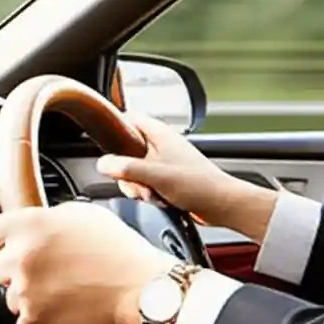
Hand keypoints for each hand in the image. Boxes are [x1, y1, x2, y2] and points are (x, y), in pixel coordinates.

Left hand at [0, 202, 177, 323]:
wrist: (144, 288)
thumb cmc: (124, 251)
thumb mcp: (88, 215)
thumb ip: (52, 217)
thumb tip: (38, 225)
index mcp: (31, 225)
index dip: (1, 239)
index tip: (11, 245)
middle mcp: (22, 256)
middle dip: (22, 270)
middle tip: (54, 270)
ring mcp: (25, 290)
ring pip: (13, 296)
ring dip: (33, 296)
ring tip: (67, 291)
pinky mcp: (35, 319)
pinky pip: (25, 322)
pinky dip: (42, 319)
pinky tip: (66, 308)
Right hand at [95, 112, 277, 242]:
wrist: (221, 204)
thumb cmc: (199, 184)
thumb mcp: (155, 174)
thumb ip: (125, 168)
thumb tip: (102, 163)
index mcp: (160, 134)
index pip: (130, 119)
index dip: (116, 129)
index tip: (106, 145)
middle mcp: (162, 146)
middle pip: (126, 152)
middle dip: (126, 173)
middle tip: (138, 182)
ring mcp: (165, 163)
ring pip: (134, 172)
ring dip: (138, 187)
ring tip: (153, 194)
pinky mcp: (168, 180)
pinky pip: (146, 185)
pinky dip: (149, 194)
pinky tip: (160, 200)